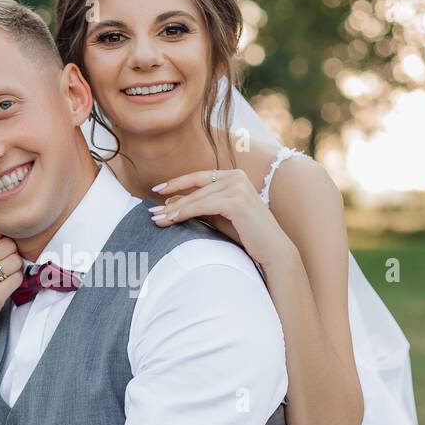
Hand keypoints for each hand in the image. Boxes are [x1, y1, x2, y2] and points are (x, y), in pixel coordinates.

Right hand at [0, 209, 23, 330]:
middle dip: (11, 253)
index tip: (1, 242)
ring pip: (15, 262)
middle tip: (2, 261)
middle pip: (10, 246)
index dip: (5, 234)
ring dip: (15, 267)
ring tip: (3, 272)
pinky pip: (17, 280)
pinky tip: (4, 284)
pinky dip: (16, 281)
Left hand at [149, 169, 293, 268]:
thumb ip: (199, 206)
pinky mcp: (236, 201)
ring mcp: (238, 187)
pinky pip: (203, 206)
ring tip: (157, 219)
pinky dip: (186, 213)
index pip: (199, 177)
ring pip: (197, 197)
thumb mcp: (219, 216)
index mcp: (234, 175)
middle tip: (151, 212)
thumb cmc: (246, 234)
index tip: (156, 190)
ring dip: (175, 210)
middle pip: (196, 188)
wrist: (272, 249)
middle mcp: (236, 176)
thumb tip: (170, 202)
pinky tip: (172, 220)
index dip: (176, 183)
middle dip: (171, 201)